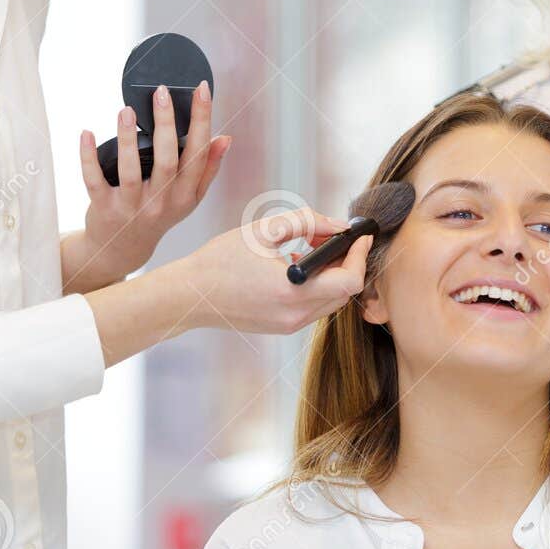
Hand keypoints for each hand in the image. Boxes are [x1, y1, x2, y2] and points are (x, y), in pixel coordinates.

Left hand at [76, 80, 229, 284]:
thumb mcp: (189, 198)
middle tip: (161, 92)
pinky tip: (86, 132)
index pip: (198, 153)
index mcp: (186, 194)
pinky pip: (94, 180)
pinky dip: (88, 157)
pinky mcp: (104, 208)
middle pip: (167, 160)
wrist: (122, 250)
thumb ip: (207, 168)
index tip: (201, 89)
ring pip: (131, 170)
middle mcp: (162, 202)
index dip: (202, 120)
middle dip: (166, 123)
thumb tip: (225, 138)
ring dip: (128, 138)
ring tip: (126, 109)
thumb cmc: (159, 215)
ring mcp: (132, 206)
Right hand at [168, 209, 373, 334]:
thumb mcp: (263, 231)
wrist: (189, 295)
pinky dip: (317, 284)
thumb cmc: (220, 261)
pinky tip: (297, 262)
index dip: (360, 256)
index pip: (349, 281)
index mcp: (291, 292)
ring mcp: (289, 324)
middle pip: (344, 291)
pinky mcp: (282, 326)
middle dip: (346, 260)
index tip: (359, 236)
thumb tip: (337, 224)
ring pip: (331, 299)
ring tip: (311, 245)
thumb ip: (306, 222)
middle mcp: (295, 315)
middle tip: (330, 235)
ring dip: (332, 272)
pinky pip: (314, 305)